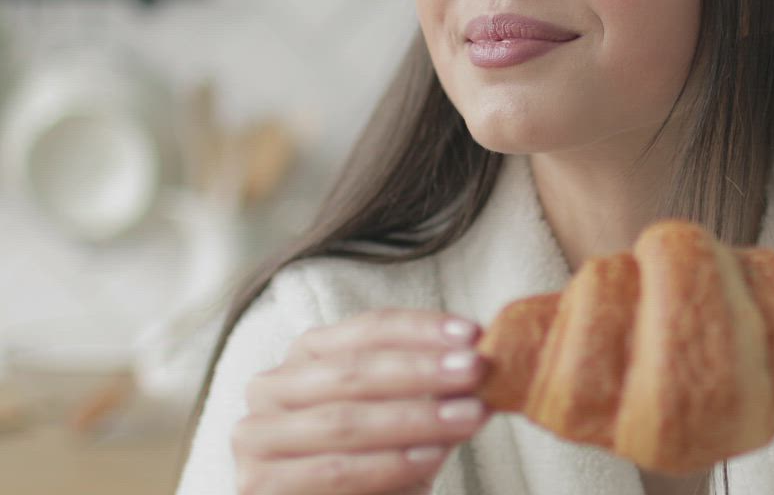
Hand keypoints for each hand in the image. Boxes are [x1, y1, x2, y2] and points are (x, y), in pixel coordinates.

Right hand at [232, 309, 490, 494]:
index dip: (421, 329)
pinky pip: (332, 470)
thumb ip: (436, 390)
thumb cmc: (380, 462)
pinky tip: (431, 457)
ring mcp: (256, 438)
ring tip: (468, 416)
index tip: (472, 333)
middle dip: (422, 370)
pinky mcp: (257, 486)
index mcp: (308, 354)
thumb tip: (484, 360)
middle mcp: (271, 387)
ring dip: (414, 417)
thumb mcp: (410, 418)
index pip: (368, 329)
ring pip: (343, 420)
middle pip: (354, 370)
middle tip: (476, 371)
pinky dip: (387, 463)